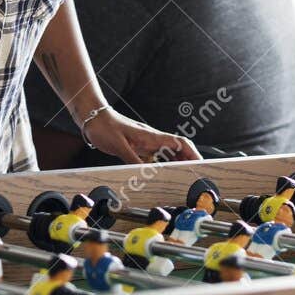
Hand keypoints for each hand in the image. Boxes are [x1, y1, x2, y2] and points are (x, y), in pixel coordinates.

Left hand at [80, 108, 200, 164]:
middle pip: (177, 149)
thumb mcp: (118, 145)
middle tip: (195, 175)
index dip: (193, 153)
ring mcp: (145, 143)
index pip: (180, 143)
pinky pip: (154, 158)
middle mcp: (151, 139)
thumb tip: (146, 174)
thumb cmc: (104, 126)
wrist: (92, 117)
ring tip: (183, 177)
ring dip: (176, 164)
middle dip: (189, 161)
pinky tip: (160, 175)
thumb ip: (132, 160)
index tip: (201, 164)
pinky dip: (161, 166)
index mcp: (151, 136)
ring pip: (166, 154)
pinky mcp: (137, 147)